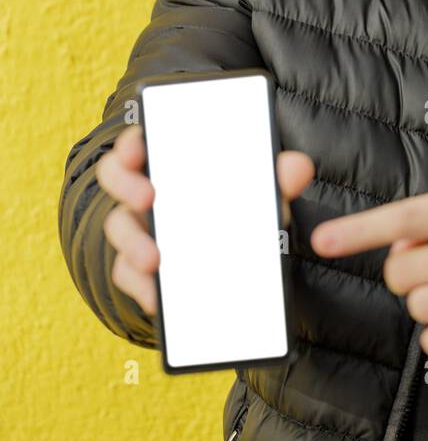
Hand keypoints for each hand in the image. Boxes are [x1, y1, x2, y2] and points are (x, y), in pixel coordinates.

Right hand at [98, 125, 314, 317]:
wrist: (231, 263)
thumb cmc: (237, 208)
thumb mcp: (259, 194)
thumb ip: (276, 179)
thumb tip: (298, 167)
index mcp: (170, 162)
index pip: (140, 142)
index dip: (132, 141)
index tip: (139, 148)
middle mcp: (146, 191)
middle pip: (116, 177)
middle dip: (126, 184)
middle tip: (148, 196)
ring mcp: (138, 229)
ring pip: (120, 229)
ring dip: (133, 243)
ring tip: (154, 260)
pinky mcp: (139, 269)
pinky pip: (129, 276)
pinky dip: (142, 288)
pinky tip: (158, 300)